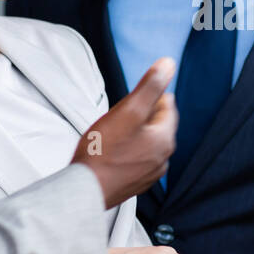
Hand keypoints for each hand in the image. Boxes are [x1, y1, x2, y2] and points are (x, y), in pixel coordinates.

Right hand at [72, 58, 176, 207]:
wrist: (84, 190)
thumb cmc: (102, 151)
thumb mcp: (128, 110)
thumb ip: (150, 86)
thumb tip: (168, 64)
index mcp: (165, 139)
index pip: (168, 106)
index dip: (148, 97)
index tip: (129, 100)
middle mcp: (162, 159)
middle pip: (157, 126)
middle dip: (140, 116)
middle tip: (118, 115)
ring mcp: (149, 174)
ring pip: (146, 144)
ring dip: (134, 135)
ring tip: (112, 134)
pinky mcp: (135, 184)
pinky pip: (136, 160)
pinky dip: (127, 153)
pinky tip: (111, 153)